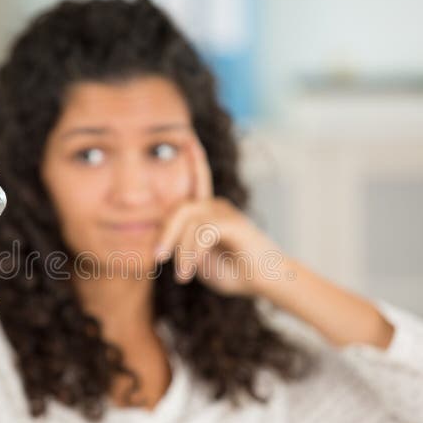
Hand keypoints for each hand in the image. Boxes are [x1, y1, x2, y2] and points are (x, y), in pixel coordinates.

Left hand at [153, 136, 288, 297]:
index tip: (188, 139)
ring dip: (181, 250)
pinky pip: (203, 230)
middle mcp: (218, 206)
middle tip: (157, 259)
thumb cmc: (235, 273)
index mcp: (210, 211)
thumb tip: (161, 245)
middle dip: (165, 233)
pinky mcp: (234, 223)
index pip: (198, 181)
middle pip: (180, 209)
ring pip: (189, 221)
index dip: (195, 159)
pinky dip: (192, 251)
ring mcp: (227, 212)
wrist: (265, 283)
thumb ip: (183, 248)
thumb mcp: (199, 261)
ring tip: (182, 275)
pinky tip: (190, 270)